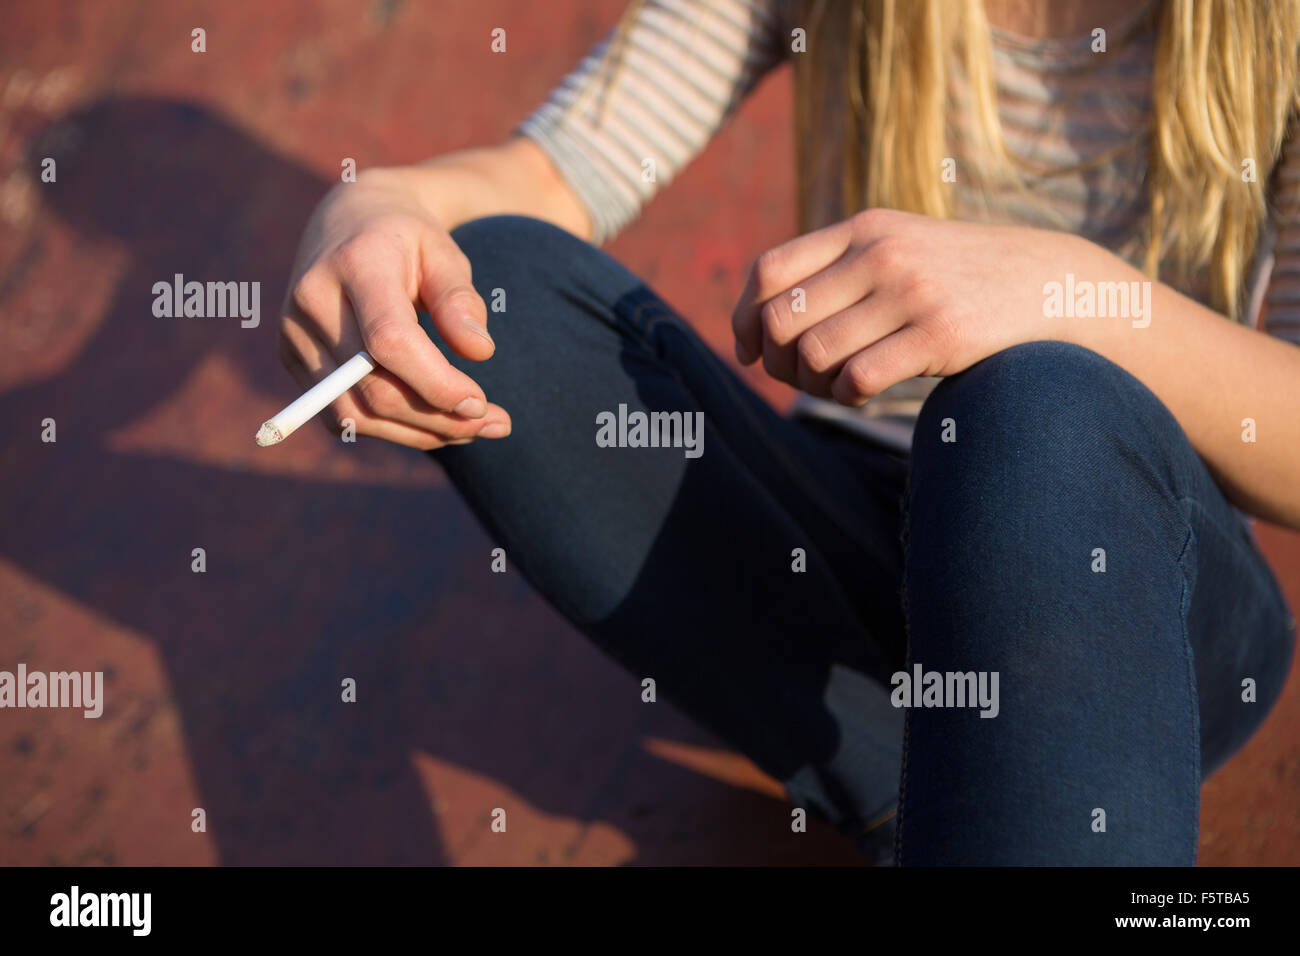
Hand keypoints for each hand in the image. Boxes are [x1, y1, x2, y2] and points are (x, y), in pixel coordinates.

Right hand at [277, 166, 510, 448]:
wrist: (347, 221)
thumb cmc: (407, 240)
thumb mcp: (443, 253)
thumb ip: (460, 301)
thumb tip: (481, 352)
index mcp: (355, 264)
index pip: (389, 340)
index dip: (436, 383)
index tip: (481, 404)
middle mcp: (313, 302)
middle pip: (372, 388)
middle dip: (438, 418)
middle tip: (494, 424)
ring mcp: (295, 335)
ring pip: (355, 415)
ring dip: (419, 434)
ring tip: (472, 429)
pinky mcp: (293, 359)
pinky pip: (343, 416)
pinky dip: (393, 430)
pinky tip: (435, 425)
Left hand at [731, 208, 1100, 404]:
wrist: (1049, 281)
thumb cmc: (957, 275)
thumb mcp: (898, 246)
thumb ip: (838, 267)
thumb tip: (762, 322)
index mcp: (863, 229)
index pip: (770, 271)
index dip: (744, 318)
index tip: (750, 351)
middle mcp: (881, 253)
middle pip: (782, 319)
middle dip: (778, 361)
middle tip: (800, 377)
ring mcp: (911, 292)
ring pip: (816, 353)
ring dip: (813, 384)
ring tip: (836, 386)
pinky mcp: (940, 334)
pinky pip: (858, 377)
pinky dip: (846, 396)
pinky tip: (862, 393)